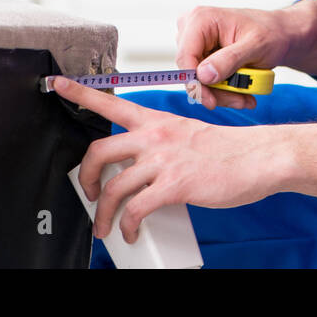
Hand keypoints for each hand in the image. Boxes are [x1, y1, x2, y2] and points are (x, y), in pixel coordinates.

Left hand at [52, 76, 285, 242]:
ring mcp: (163, 160)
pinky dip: (126, 225)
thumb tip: (139, 168)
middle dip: (85, 176)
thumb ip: (160, 145)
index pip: (111, 101)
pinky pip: (136, 208)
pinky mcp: (175, 185)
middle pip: (99, 150)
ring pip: (113, 187)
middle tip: (88, 192)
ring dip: (102, 213)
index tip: (58, 84)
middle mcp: (155, 136)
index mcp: (157, 120)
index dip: (80, 93)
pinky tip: (130, 231)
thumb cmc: (228, 151)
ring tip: (106, 227)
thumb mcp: (186, 135)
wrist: (258, 158)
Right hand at [174, 5, 294, 109]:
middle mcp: (192, 28)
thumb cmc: (270, 33)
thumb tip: (203, 76)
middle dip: (215, 91)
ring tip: (245, 97)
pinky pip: (205, 80)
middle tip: (241, 100)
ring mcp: (195, 42)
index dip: (195, 83)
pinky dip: (223, 90)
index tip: (212, 102)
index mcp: (201, 19)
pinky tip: (241, 92)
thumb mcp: (256, 46)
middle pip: (191, 71)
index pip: (185, 57)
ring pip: (198, 79)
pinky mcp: (200, 54)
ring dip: (221, 93)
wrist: (278, 34)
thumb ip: (230, 59)